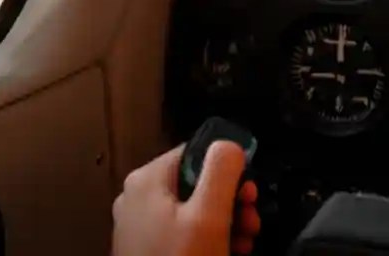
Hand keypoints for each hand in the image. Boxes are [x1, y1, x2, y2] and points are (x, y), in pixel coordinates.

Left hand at [111, 141, 261, 255]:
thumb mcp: (209, 216)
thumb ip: (221, 173)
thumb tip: (229, 143)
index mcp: (147, 180)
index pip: (196, 152)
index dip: (228, 169)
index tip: (249, 193)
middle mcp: (138, 197)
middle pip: (196, 183)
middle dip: (231, 201)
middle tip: (251, 222)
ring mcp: (140, 226)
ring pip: (192, 210)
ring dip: (225, 222)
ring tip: (244, 242)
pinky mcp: (146, 249)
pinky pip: (181, 232)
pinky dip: (206, 238)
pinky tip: (227, 253)